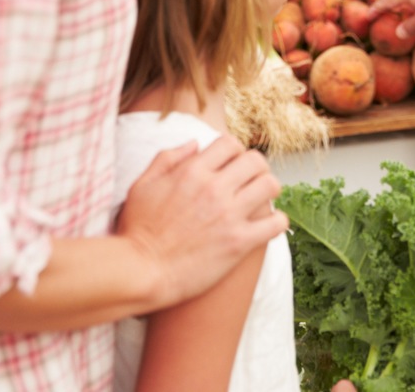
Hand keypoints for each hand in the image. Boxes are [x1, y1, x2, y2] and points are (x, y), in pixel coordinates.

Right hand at [117, 136, 286, 309]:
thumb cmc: (137, 231)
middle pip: (255, 160)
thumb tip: (195, 144)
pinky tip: (267, 226)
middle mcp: (214, 188)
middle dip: (255, 168)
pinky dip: (278, 222)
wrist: (141, 272)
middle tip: (250, 181)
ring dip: (269, 190)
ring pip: (270, 185)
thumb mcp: (142, 185)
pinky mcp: (239, 242)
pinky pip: (277, 223)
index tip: (231, 165)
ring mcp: (229, 215)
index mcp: (192, 171)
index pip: (230, 143)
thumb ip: (168, 159)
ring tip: (260, 200)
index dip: (233, 152)